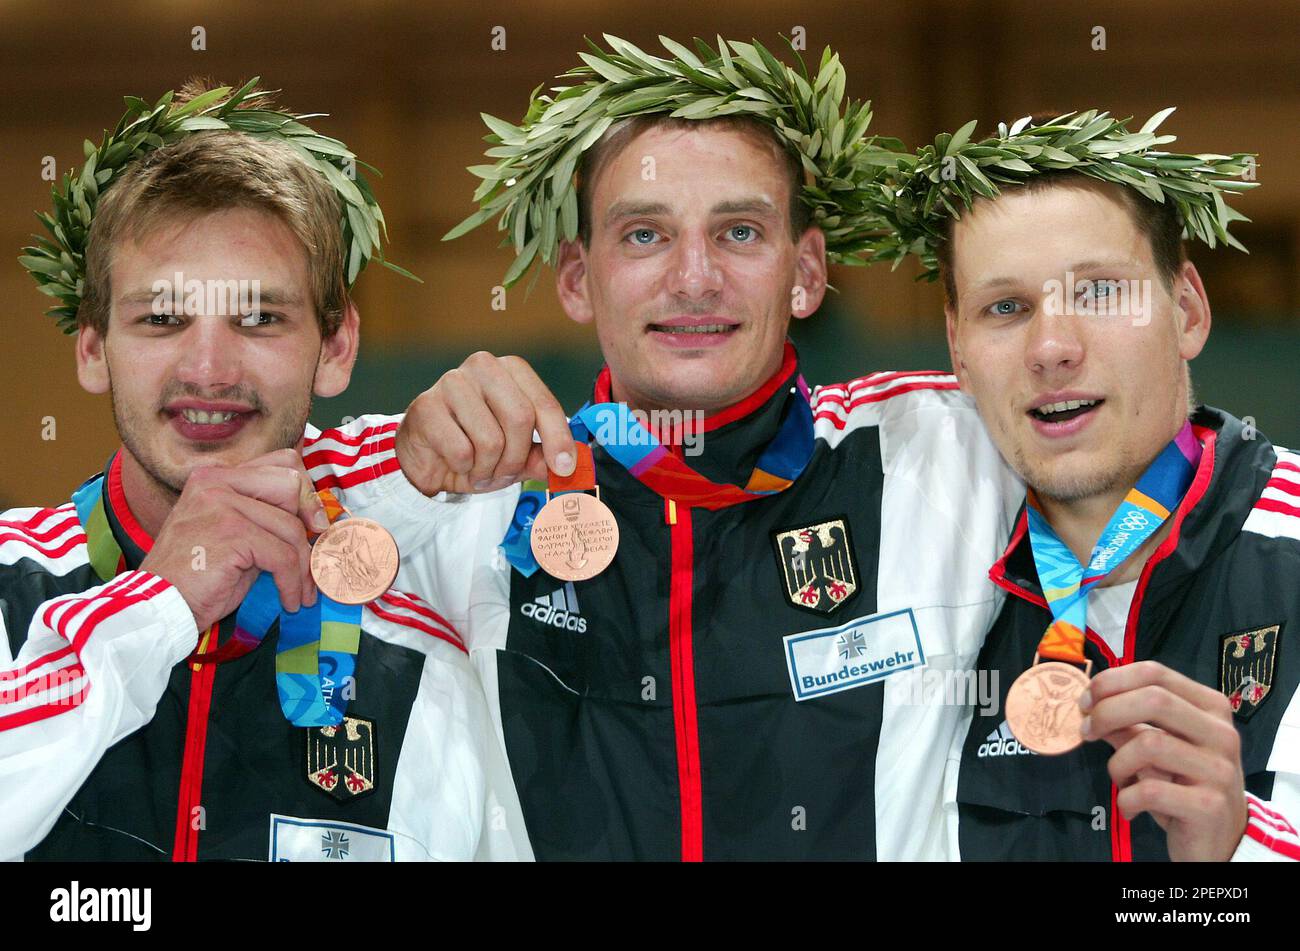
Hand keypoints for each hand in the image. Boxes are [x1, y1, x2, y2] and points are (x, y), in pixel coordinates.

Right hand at [140, 449, 331, 632]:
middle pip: (290, 484)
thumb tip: (315, 518)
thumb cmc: (197, 576)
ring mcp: (221, 505)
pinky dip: (292, 583)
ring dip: (304, 567)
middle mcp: (216, 482)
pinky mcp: (230, 533)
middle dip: (310, 522)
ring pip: (290, 528)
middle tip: (315, 556)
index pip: (282, 462)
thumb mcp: (233, 534)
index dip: (306, 493)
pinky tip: (289, 600)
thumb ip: (263, 517)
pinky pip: (282, 555)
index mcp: (216, 477)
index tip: (315, 524)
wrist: (160, 605)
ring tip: (303, 592)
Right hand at [396, 351, 576, 495]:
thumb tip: (567, 466)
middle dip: (515, 458)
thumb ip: (542, 456)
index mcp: (512, 369)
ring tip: (478, 468)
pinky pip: (461, 450)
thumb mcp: (516, 454)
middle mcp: (483, 366)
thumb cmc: (475, 447)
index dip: (558, 438)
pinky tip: (455, 462)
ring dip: (488, 468)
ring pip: (491, 439)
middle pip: (520, 418)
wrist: (426, 457)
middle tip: (503, 473)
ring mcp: (452, 382)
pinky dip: (463, 467)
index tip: (564, 467)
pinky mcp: (426, 406)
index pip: (544, 404)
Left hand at [1081, 660, 1247, 860]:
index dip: (1112, 682)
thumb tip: (1090, 705)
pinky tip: (1130, 807)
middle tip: (1087, 732)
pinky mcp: (1210, 806)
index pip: (1155, 673)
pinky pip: (1149, 790)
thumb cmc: (1185, 782)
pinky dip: (1126, 799)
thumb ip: (1130, 723)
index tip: (1086, 702)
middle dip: (1107, 712)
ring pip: (1148, 745)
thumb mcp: (1160, 747)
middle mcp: (1221, 733)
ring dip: (1117, 763)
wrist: (1223, 837)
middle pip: (1154, 700)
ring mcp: (1219, 770)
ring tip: (1120, 779)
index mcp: (1210, 708)